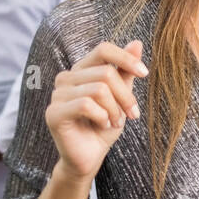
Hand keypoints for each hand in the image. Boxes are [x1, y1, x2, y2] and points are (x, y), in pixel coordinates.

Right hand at [46, 40, 146, 181]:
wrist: (90, 156)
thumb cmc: (106, 125)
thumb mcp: (121, 97)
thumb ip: (125, 71)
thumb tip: (136, 42)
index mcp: (81, 70)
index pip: (103, 49)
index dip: (126, 58)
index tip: (144, 73)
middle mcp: (66, 78)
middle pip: (106, 73)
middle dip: (125, 96)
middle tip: (132, 114)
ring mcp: (57, 95)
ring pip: (99, 90)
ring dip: (115, 110)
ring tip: (115, 122)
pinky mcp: (54, 113)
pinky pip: (86, 105)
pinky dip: (102, 117)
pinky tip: (103, 125)